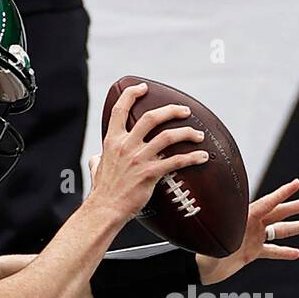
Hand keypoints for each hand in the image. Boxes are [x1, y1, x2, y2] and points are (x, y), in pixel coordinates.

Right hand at [85, 82, 208, 220]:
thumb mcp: (95, 169)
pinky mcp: (150, 174)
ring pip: (167, 136)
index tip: (143, 88)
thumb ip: (98, 159)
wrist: (105, 209)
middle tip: (185, 111)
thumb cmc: (102, 191)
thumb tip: (96, 158)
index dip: (132, 94)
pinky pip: (175, 161)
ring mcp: (138, 159)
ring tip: (198, 134)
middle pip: (151, 117)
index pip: (120, 109)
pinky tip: (202, 157)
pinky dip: (192, 157)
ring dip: (186, 132)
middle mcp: (126, 145)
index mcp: (113, 140)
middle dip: (171, 110)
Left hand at [196, 178, 298, 284]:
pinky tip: (297, 253)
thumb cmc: (202, 252)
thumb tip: (231, 229)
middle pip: (280, 213)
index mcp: (244, 218)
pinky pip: (271, 251)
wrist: (197, 269)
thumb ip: (226, 235)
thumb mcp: (215, 241)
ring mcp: (253, 238)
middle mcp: (251, 225)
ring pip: (281, 231)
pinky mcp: (251, 252)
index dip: (282, 194)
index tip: (297, 184)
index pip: (267, 203)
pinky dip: (284, 252)